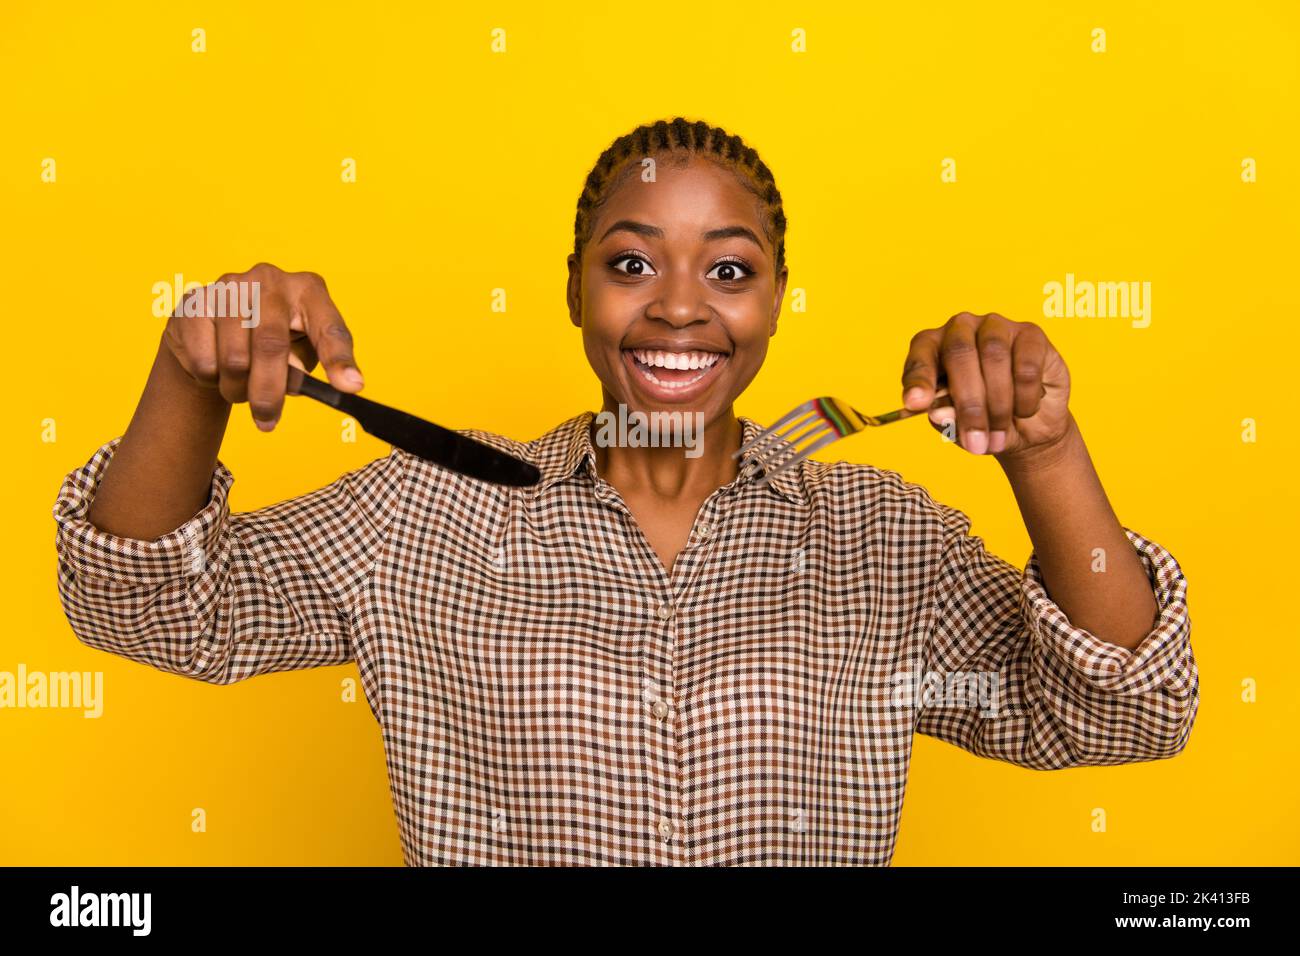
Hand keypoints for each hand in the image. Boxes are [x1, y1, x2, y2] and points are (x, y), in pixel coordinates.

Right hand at [161, 263, 362, 430]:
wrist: (212, 327)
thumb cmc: (269, 340)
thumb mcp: (299, 348)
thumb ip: (311, 366)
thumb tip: (342, 386)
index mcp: (308, 290)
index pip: (329, 328)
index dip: (340, 360)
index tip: (350, 387)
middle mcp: (270, 279)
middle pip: (272, 346)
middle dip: (270, 392)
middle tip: (268, 421)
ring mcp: (230, 286)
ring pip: (235, 359)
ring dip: (237, 389)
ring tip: (239, 390)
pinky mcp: (195, 302)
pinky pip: (204, 360)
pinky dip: (211, 379)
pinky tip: (216, 369)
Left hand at [901, 312, 1072, 461]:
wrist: (1029, 427)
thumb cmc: (982, 421)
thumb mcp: (958, 426)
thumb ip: (945, 417)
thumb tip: (937, 412)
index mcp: (932, 347)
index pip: (920, 357)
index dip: (918, 380)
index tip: (915, 404)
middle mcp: (961, 328)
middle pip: (959, 354)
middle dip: (967, 404)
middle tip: (974, 442)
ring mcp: (996, 326)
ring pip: (994, 358)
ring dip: (997, 405)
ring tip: (998, 437)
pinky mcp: (1031, 334)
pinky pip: (1026, 365)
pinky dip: (1025, 396)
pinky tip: (1025, 412)